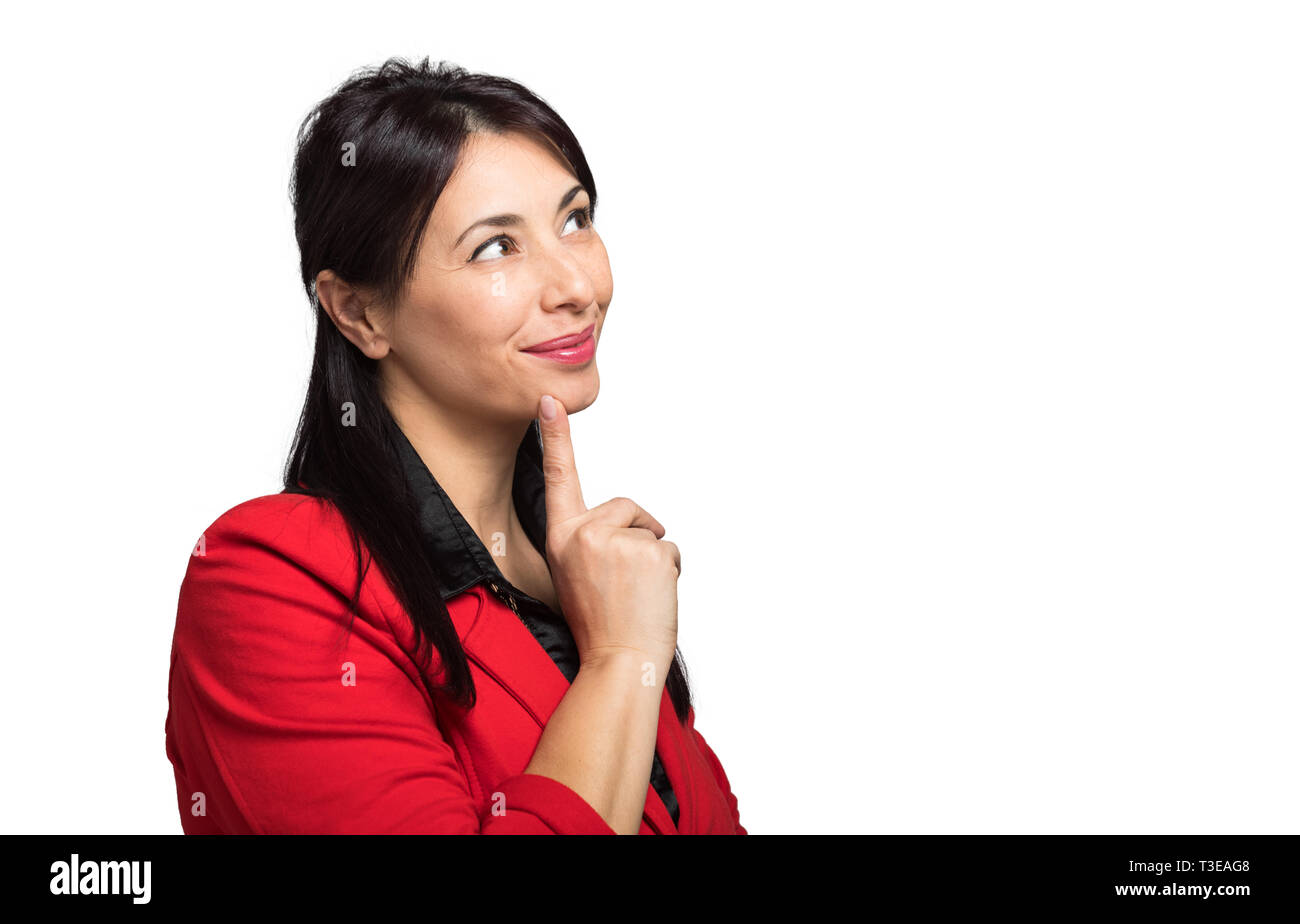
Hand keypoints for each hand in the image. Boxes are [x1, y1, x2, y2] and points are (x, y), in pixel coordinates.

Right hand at [537, 394, 679, 672]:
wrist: (618, 662)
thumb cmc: (599, 625)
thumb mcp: (575, 575)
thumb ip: (590, 542)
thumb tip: (623, 526)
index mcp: (560, 537)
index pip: (558, 477)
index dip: (555, 436)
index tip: (548, 400)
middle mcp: (584, 533)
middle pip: (625, 507)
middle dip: (638, 532)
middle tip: (627, 581)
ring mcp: (617, 540)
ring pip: (650, 532)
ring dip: (653, 560)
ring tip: (637, 596)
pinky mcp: (649, 550)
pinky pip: (669, 550)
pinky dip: (670, 572)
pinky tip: (653, 598)